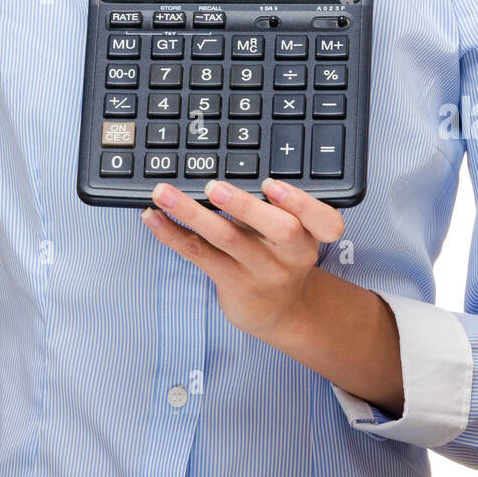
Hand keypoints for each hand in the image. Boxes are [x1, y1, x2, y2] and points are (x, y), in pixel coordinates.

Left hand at [142, 177, 344, 342]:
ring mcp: (261, 272)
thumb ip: (277, 205)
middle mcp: (290, 255)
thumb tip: (230, 165)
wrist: (281, 311)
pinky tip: (153, 217)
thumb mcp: (294, 232)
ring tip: (165, 194)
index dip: (301, 202)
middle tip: (215, 187)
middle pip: (279, 230)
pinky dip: (172, 232)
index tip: (272, 185)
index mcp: (310, 235)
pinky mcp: (233, 283)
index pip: (324, 221)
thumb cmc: (281, 256)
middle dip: (246, 206)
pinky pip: (199, 253)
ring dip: (192, 213)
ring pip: (228, 239)